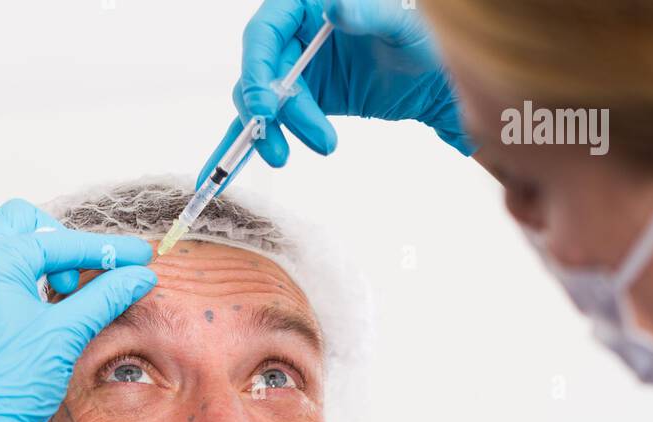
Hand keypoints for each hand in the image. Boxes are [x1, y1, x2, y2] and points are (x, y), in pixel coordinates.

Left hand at [0, 199, 156, 421]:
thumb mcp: (67, 334)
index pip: (63, 244)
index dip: (107, 251)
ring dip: (6, 248)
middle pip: (17, 224)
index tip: (137, 259)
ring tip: (32, 284)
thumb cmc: (14, 384)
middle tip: (76, 284)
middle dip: (55, 246)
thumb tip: (138, 276)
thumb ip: (104, 297)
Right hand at [198, 0, 474, 188]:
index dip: (257, 70)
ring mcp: (297, 69)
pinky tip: (218, 173)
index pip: (266, 33)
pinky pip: (270, 122)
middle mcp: (294, 33)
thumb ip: (370, 13)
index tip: (265, 108)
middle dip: (275, 115)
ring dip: (276, 134)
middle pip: (263, 76)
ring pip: (266, 105)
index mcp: (306, 3)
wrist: (435, 77)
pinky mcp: (303, 101)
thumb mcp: (403, 25)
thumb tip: (336, 6)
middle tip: (299, 146)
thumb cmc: (421, 39)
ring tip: (325, 146)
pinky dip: (247, 146)